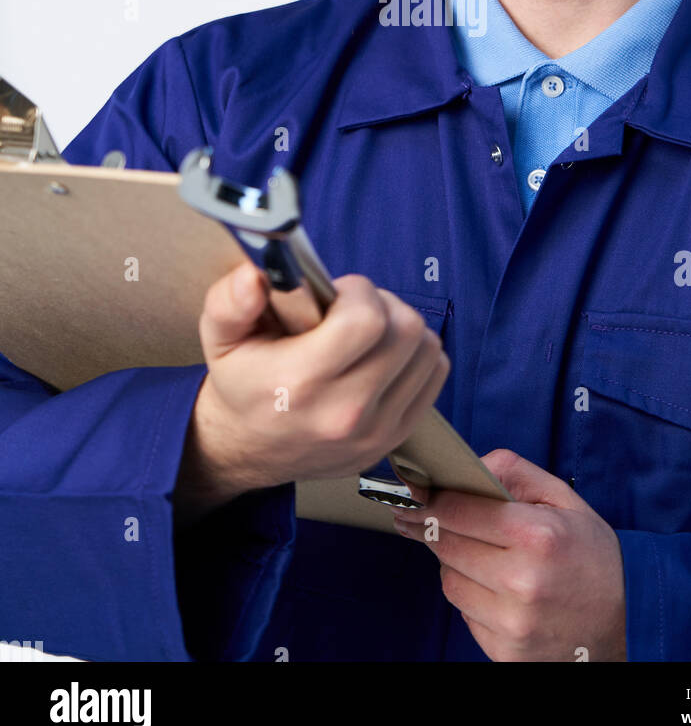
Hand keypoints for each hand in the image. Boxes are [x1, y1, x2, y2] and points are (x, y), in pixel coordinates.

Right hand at [174, 262, 449, 524]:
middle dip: (382, 304)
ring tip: (366, 332)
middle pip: (406, 330)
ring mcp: (376, 431)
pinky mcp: (395, 438)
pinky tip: (382, 354)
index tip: (336, 295)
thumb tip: (254, 276)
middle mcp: (345, 413)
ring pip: (427, 349)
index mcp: (301, 384)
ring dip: (402, 327)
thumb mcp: (220, 337)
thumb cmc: (241, 382)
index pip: (366, 320)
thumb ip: (230, 301)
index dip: (358, 292)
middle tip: (351, 309)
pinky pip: (435, 375)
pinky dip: (417, 354)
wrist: (246, 449)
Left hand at [391, 448, 626, 661]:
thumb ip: (513, 472)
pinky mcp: (507, 654)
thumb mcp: (563, 498)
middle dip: (435, 527)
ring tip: (484, 556)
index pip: (459, 511)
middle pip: (445, 546)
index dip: (430, 499)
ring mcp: (513, 624)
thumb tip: (465, 466)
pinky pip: (466, 615)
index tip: (412, 493)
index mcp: (537, 536)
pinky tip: (499, 591)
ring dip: (455, 564)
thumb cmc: (592, 553)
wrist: (629, 618)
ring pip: (450, 582)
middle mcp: (522, 583)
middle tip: (425, 516)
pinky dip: (473, 598)